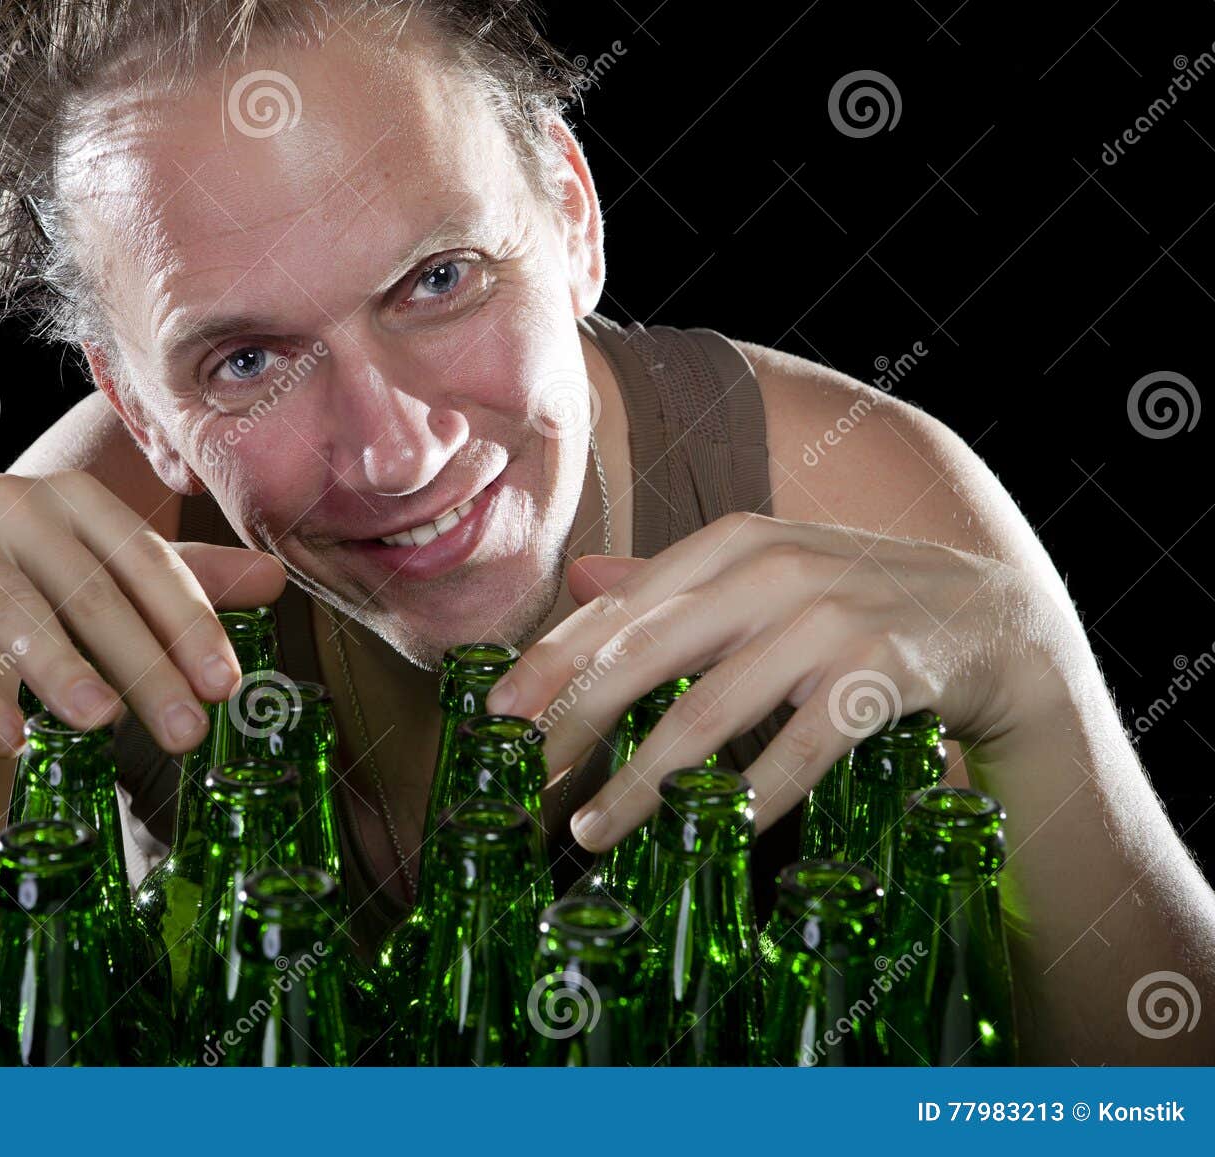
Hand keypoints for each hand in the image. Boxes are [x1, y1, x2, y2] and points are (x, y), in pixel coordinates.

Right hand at [0, 470, 285, 755]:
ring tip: (101, 722)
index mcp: (72, 500)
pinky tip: (4, 737)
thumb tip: (276, 580)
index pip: (146, 561)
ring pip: (16, 610)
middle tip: (185, 732)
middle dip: (143, 663)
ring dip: (60, 668)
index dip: (190, 622)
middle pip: (91, 591)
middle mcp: (13, 504)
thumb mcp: (84, 571)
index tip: (226, 686)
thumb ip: (171, 580)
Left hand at [485, 511, 1066, 848]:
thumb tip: (578, 579)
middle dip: (574, 725)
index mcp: (729, 546)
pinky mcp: (880, 675)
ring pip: (711, 712)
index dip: (547, 666)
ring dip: (644, 781)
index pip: (616, 610)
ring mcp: (828, 620)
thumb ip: (672, 584)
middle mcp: (770, 571)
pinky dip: (751, 797)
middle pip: (645, 656)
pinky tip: (708, 836)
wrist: (993, 619)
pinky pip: (799, 751)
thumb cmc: (852, 603)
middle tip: (523, 785)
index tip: (492, 721)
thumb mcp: (762, 577)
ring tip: (591, 833)